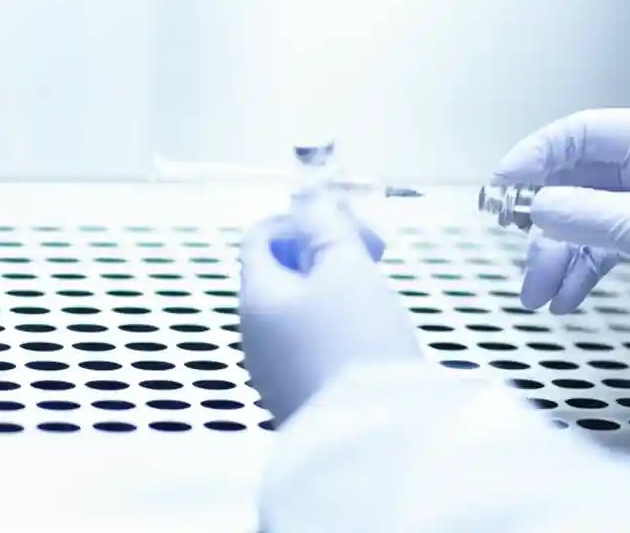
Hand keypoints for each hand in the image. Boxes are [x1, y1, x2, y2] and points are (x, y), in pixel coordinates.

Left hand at [239, 201, 421, 422]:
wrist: (374, 431)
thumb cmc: (357, 341)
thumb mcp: (347, 267)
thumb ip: (324, 226)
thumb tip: (305, 198)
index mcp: (256, 296)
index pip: (259, 236)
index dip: (298, 217)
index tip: (342, 221)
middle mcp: (253, 333)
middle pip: (280, 271)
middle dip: (324, 250)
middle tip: (371, 250)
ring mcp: (273, 368)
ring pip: (297, 308)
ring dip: (333, 286)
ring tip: (376, 289)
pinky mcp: (298, 394)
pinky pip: (309, 342)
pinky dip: (334, 323)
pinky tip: (369, 331)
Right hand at [492, 109, 629, 354]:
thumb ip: (589, 216)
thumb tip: (535, 207)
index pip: (580, 133)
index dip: (535, 158)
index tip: (502, 189)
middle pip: (574, 180)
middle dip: (543, 223)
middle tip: (518, 255)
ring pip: (583, 217)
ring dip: (557, 255)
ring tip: (537, 295)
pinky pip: (601, 243)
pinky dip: (581, 268)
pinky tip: (564, 298)